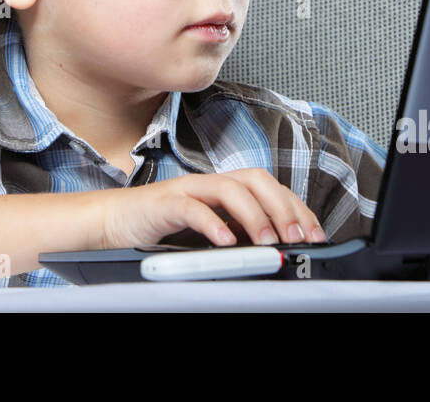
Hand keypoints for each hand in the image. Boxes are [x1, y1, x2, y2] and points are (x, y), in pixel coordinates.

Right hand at [91, 168, 327, 250]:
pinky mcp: (164, 203)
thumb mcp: (210, 230)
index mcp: (225, 188)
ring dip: (254, 215)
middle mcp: (210, 183)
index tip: (314, 235)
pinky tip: (225, 242)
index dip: (296, 208)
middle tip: (296, 238)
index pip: (270, 187)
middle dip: (282, 207)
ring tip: (267, 242)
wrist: (115, 221)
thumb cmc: (163, 227)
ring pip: (229, 188)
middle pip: (255, 179)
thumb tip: (276, 250)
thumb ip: (239, 233)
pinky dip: (212, 223)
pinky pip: (192, 207)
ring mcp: (187, 190)